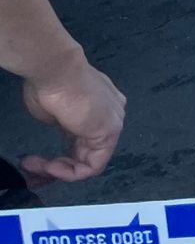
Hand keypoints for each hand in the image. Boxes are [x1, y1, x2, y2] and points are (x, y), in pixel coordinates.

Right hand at [20, 50, 124, 185]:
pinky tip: (50, 167)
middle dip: (57, 167)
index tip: (33, 160)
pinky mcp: (110, 132)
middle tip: (31, 167)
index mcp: (101, 109)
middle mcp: (112, 116)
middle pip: (88, 155)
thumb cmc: (51, 86)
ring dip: (59, 171)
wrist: (56, 70)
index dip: (61, 158)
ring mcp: (113, 123)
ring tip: (34, 166)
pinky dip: (70, 173)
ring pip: (90, 162)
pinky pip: (93, 165)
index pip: (84, 143)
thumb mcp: (56, 112)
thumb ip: (64, 124)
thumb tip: (63, 129)